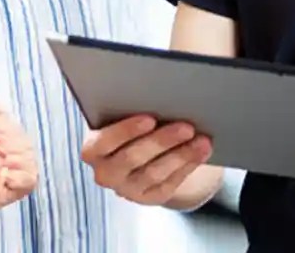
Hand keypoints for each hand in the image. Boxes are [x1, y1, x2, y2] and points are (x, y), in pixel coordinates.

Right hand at [80, 115, 212, 205]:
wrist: (141, 153)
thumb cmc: (131, 126)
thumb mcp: (124, 117)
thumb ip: (131, 111)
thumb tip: (160, 98)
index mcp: (93, 148)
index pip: (104, 141)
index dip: (126, 130)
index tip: (150, 118)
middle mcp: (105, 172)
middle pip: (132, 157)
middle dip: (162, 141)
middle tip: (187, 127)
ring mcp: (126, 188)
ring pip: (154, 173)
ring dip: (181, 155)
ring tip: (201, 140)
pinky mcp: (147, 197)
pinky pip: (168, 184)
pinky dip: (186, 166)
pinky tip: (201, 153)